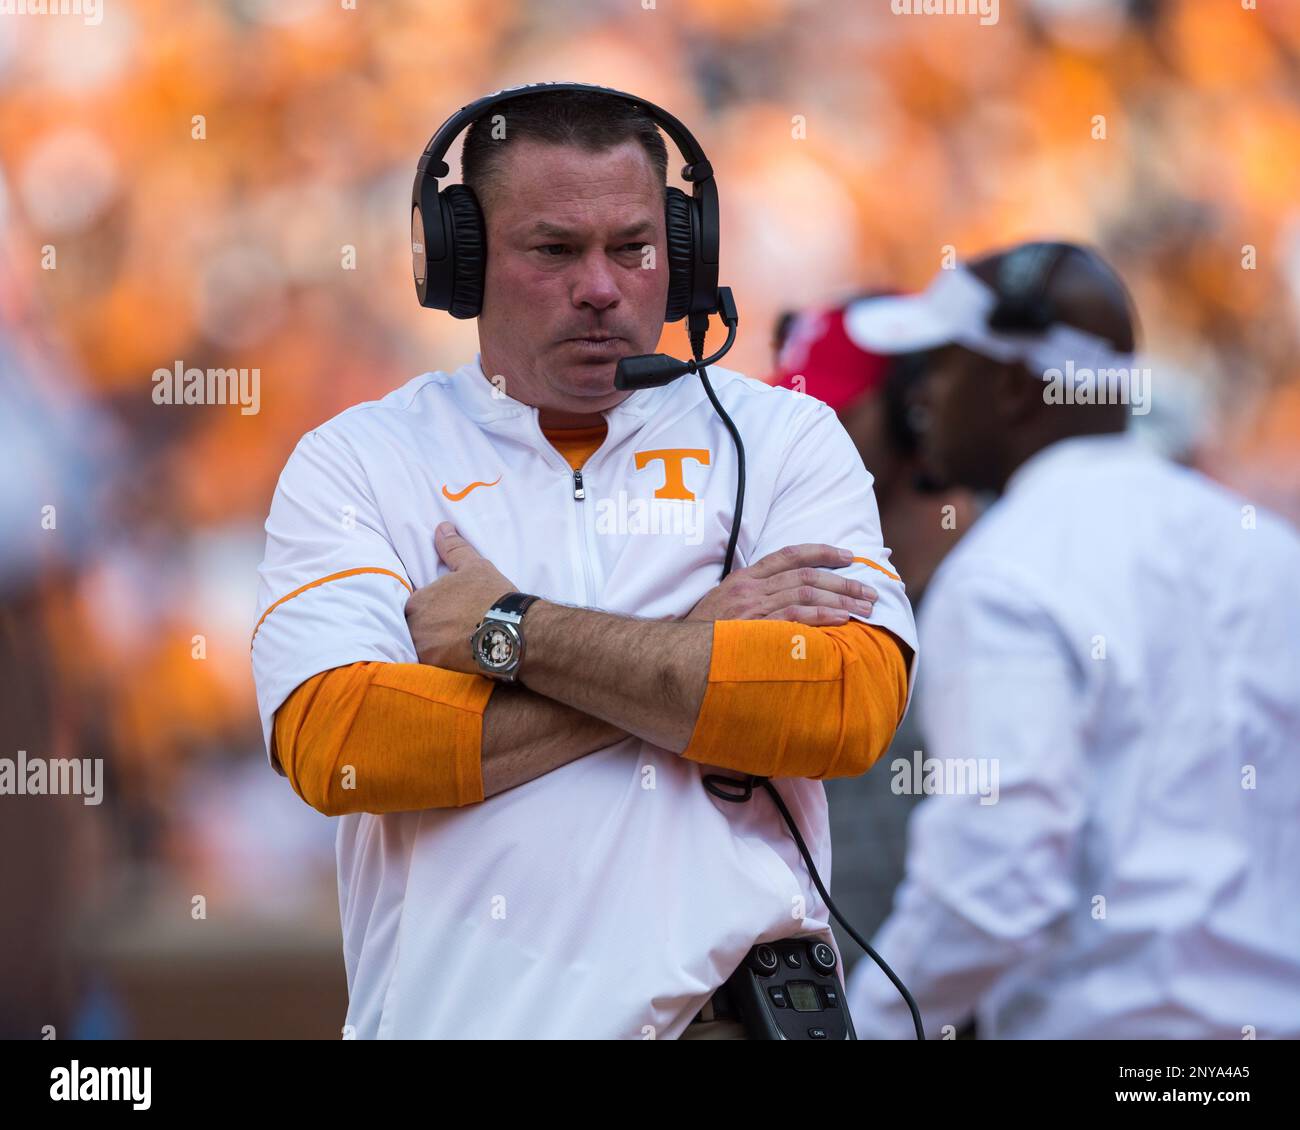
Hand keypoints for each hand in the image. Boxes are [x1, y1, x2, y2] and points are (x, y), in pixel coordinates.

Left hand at [405, 522, 517, 673]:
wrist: (512, 631)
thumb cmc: (492, 596)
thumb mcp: (474, 566)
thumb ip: (453, 548)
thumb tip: (442, 528)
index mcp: (418, 600)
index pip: (413, 608)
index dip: (429, 612)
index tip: (446, 616)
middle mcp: (413, 625)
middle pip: (413, 630)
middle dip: (428, 632)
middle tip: (451, 634)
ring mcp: (422, 649)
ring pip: (421, 649)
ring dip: (433, 649)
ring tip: (454, 649)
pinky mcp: (435, 669)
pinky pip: (430, 668)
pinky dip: (440, 665)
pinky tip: (456, 663)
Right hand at [684, 542, 877, 624]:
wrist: (675, 655)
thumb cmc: (701, 636)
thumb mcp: (722, 606)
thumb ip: (752, 598)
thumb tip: (785, 599)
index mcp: (744, 578)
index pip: (788, 554)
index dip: (821, 552)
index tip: (848, 556)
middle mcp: (750, 588)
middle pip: (805, 575)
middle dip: (843, 581)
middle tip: (869, 590)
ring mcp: (753, 608)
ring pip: (806, 593)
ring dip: (840, 598)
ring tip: (866, 608)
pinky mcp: (756, 629)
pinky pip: (797, 618)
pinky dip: (823, 615)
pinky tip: (842, 619)